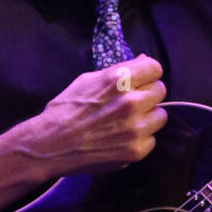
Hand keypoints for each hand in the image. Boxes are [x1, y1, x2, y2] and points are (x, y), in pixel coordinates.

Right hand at [22, 54, 167, 177]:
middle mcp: (132, 102)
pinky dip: (140, 138)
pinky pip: (152, 139)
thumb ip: (119, 71)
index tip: (141, 81)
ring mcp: (136, 128)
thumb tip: (143, 61)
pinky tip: (121, 138)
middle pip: (160, 90)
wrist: (51, 144)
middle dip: (147, 94)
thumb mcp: (88, 80)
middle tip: (130, 103)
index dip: (147, 74)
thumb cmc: (66, 109)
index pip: (155, 68)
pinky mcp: (137, 150)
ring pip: (160, 115)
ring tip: (126, 122)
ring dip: (147, 117)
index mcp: (119, 79)